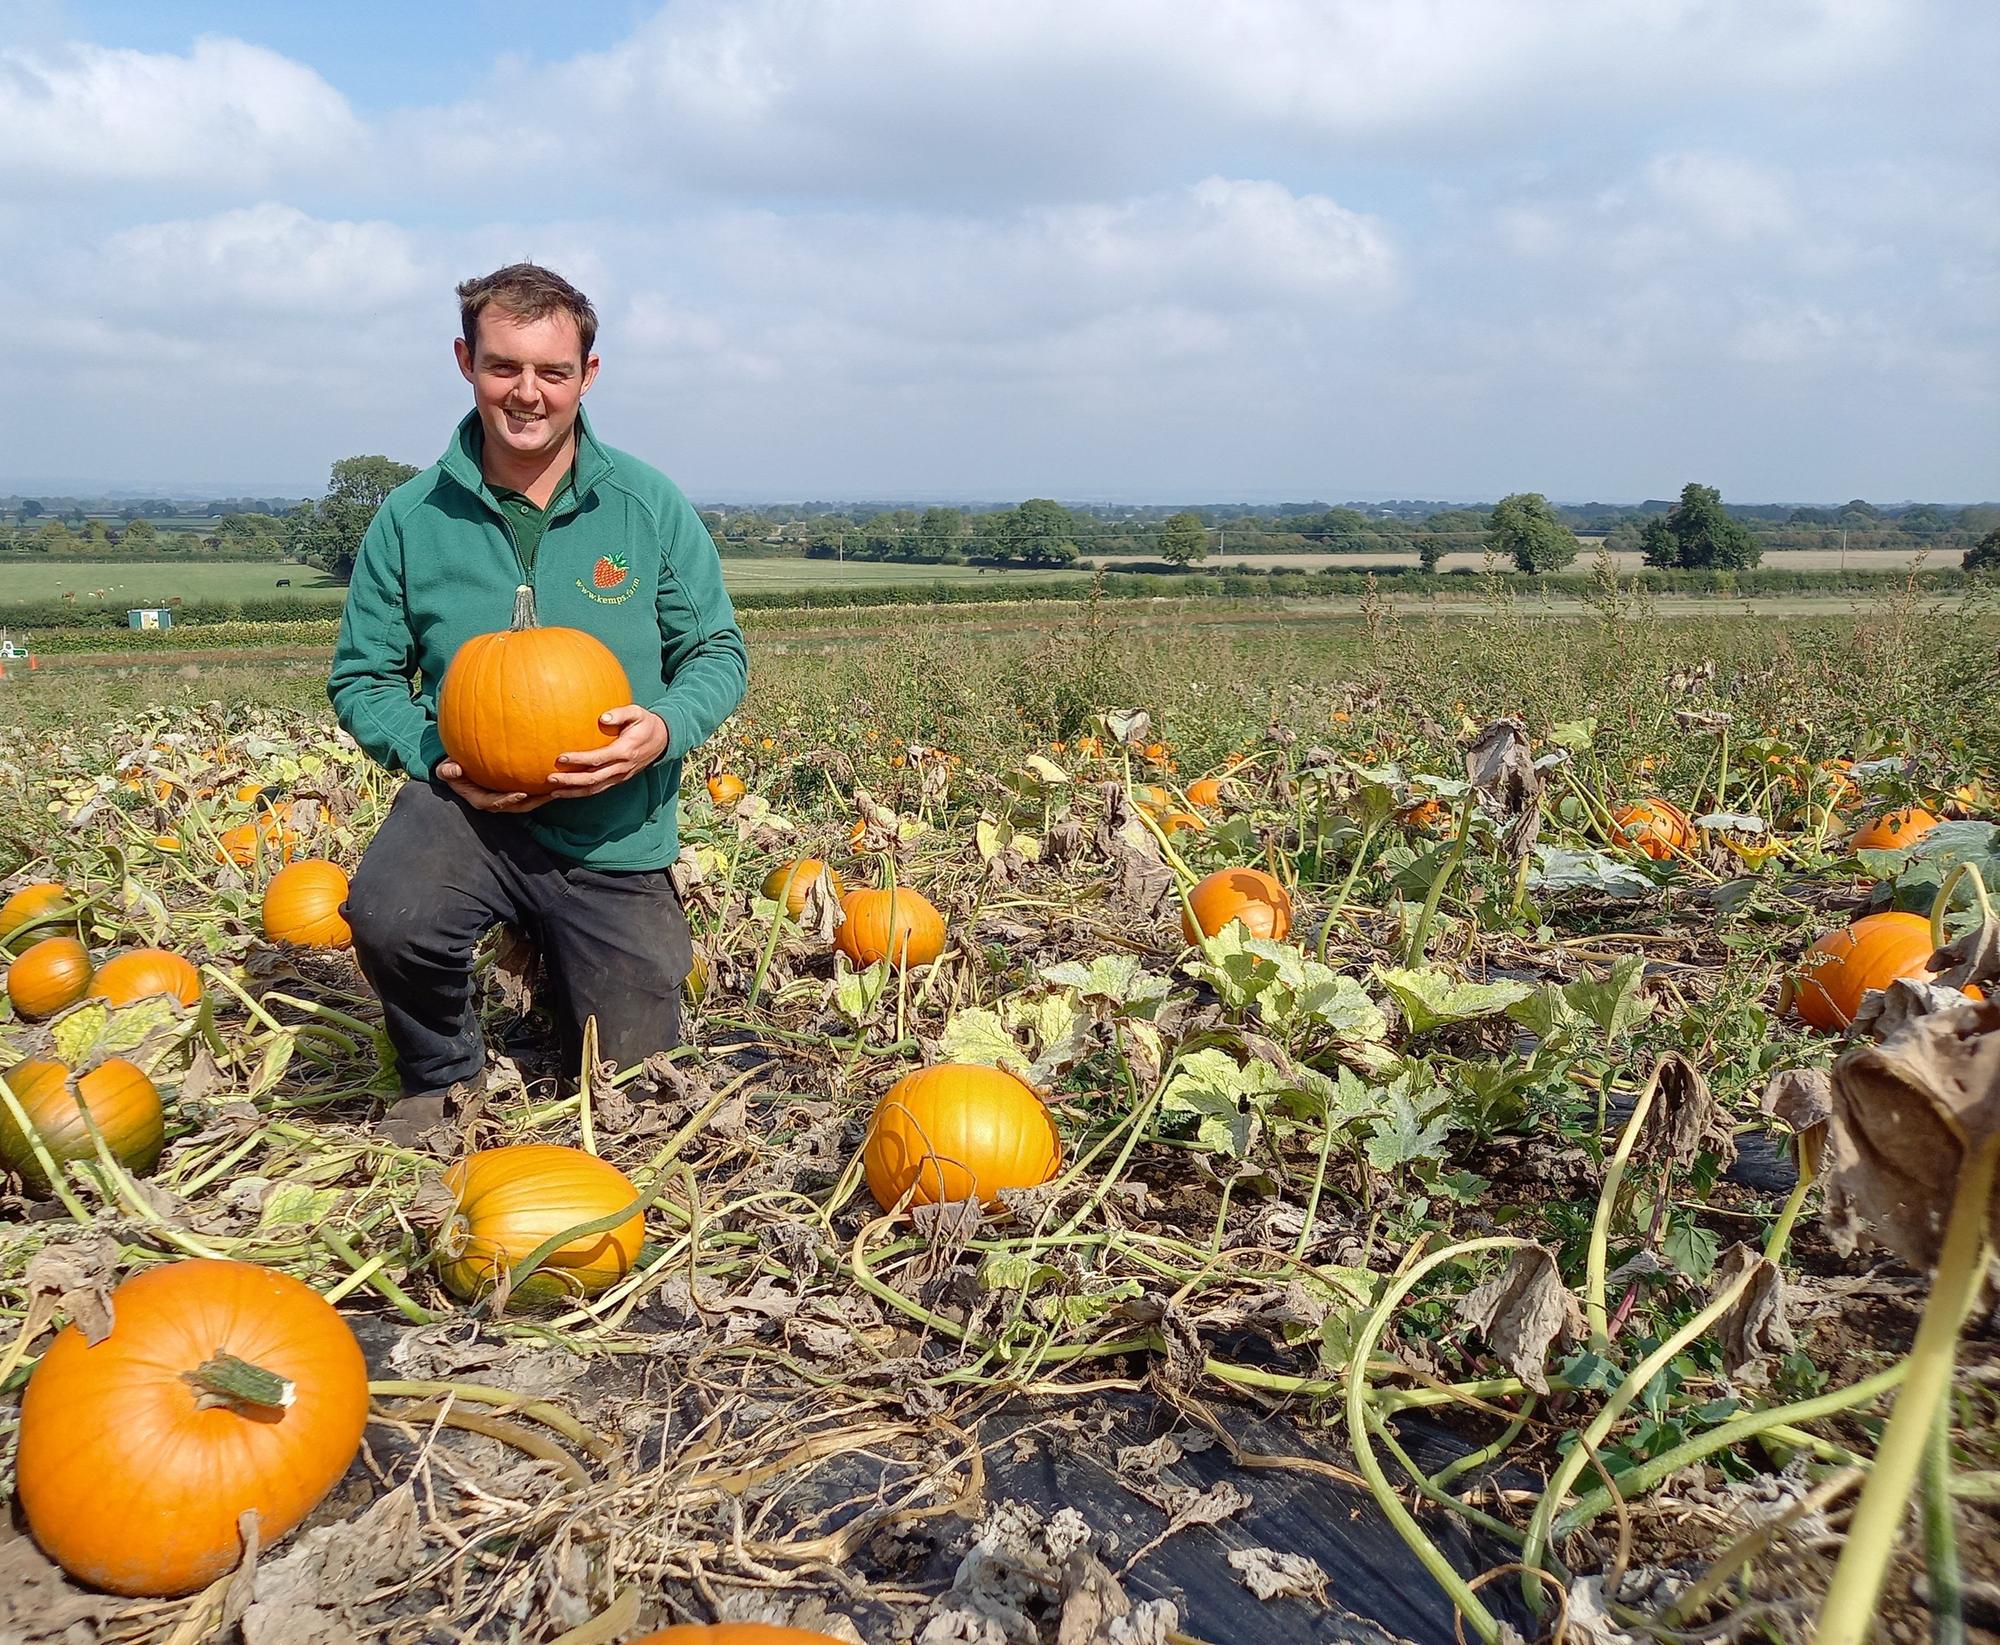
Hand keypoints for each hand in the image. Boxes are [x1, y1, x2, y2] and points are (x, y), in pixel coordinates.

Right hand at [436, 762, 554, 812]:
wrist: (458, 767)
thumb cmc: (452, 768)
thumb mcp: (446, 769)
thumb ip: (448, 770)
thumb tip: (453, 769)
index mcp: (480, 799)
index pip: (496, 803)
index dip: (509, 800)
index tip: (522, 794)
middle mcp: (494, 802)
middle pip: (517, 806)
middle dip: (533, 802)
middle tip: (549, 794)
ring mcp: (504, 798)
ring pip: (526, 802)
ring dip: (541, 798)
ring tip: (557, 790)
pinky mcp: (512, 792)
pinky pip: (528, 793)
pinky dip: (540, 790)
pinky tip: (553, 782)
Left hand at [545, 705, 668, 799]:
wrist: (663, 740)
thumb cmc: (646, 723)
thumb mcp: (638, 712)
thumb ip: (620, 713)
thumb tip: (602, 718)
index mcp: (625, 751)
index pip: (598, 758)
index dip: (579, 760)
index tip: (561, 758)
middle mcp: (622, 767)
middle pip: (593, 779)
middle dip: (571, 780)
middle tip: (551, 778)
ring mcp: (621, 776)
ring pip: (595, 789)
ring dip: (574, 792)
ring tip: (554, 792)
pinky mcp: (619, 779)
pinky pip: (599, 789)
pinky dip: (582, 793)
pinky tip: (567, 792)